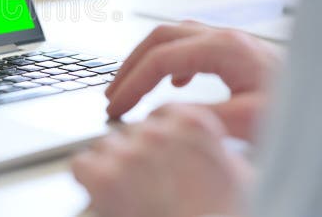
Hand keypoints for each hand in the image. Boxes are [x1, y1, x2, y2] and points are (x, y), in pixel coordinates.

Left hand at [72, 104, 251, 216]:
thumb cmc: (225, 214)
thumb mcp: (240, 176)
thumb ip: (219, 151)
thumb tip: (212, 150)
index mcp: (192, 124)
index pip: (161, 115)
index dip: (160, 140)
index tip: (161, 158)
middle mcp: (157, 132)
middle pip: (131, 132)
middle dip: (136, 155)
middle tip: (148, 184)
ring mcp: (128, 153)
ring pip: (104, 147)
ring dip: (112, 166)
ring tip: (130, 193)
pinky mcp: (104, 175)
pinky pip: (81, 164)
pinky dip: (88, 179)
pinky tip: (105, 194)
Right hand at [105, 22, 280, 140]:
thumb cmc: (295, 111)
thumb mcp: (247, 118)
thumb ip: (199, 114)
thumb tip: (158, 113)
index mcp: (225, 47)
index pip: (161, 58)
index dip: (132, 83)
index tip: (116, 106)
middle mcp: (225, 37)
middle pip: (160, 36)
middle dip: (131, 65)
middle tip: (113, 93)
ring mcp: (230, 42)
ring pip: (173, 38)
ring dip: (148, 61)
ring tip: (132, 87)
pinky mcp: (235, 53)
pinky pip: (190, 47)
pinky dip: (171, 63)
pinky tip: (174, 84)